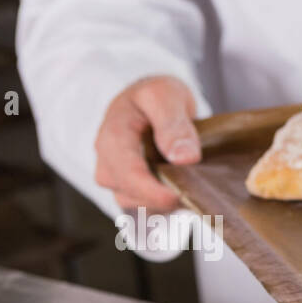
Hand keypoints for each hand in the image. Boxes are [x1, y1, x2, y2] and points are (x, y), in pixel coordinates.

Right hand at [94, 75, 200, 211]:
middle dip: (160, 198)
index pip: (125, 170)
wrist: (150, 102)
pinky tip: (182, 191)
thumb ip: (173, 124)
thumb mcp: (166, 95)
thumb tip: (183, 158)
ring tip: (189, 186)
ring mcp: (116, 176)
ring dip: (163, 203)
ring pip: (136, 204)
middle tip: (193, 193)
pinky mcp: (129, 188)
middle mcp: (108, 159)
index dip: (150, 190)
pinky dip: (165, 205)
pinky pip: (145, 207)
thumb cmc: (156, 97)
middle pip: (127, 192)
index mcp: (114, 134)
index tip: (177, 196)